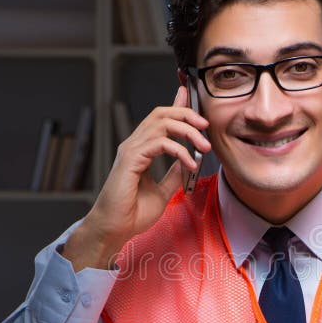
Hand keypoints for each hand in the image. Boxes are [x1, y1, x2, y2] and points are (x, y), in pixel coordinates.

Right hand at [62, 85, 209, 270]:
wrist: (115, 229)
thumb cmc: (132, 213)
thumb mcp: (163, 191)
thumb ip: (174, 174)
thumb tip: (189, 161)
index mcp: (141, 150)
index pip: (160, 119)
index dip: (176, 104)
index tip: (189, 93)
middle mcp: (134, 145)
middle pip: (161, 113)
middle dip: (186, 114)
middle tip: (206, 126)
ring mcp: (131, 150)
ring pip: (162, 123)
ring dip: (188, 131)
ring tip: (204, 146)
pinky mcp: (130, 159)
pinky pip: (159, 143)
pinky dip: (179, 150)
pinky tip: (190, 163)